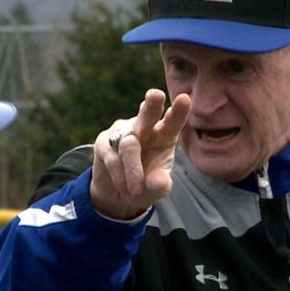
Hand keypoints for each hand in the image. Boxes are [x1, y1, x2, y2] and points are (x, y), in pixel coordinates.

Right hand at [90, 89, 189, 219]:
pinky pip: (112, 157)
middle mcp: (144, 128)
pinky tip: (123, 186)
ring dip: (133, 171)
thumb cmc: (144, 185)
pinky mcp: (104, 141)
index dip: (178, 112)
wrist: (117, 195)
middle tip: (157, 95)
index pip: (172, 122)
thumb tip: (158, 183)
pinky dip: (119, 176)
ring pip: (129, 146)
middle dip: (151, 105)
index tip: (185, 99)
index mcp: (164, 135)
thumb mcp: (156, 189)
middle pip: (147, 114)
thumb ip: (160, 185)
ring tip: (136, 190)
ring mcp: (122, 132)